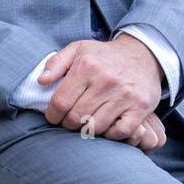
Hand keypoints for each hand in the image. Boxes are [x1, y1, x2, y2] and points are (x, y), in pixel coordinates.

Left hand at [38, 35, 167, 150]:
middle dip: (68, 124)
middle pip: (77, 118)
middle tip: (70, 121)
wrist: (142, 53)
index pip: (60, 102)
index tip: (54, 116)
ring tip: (86, 123)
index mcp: (87, 66)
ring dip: (88, 130)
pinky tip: (107, 126)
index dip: (52, 115)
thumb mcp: (78, 49)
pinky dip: (111, 134)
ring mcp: (125, 95)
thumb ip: (56, 63)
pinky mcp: (141, 107)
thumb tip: (41, 81)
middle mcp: (106, 80)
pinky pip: (120, 132)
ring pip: (96, 127)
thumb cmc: (104, 56)